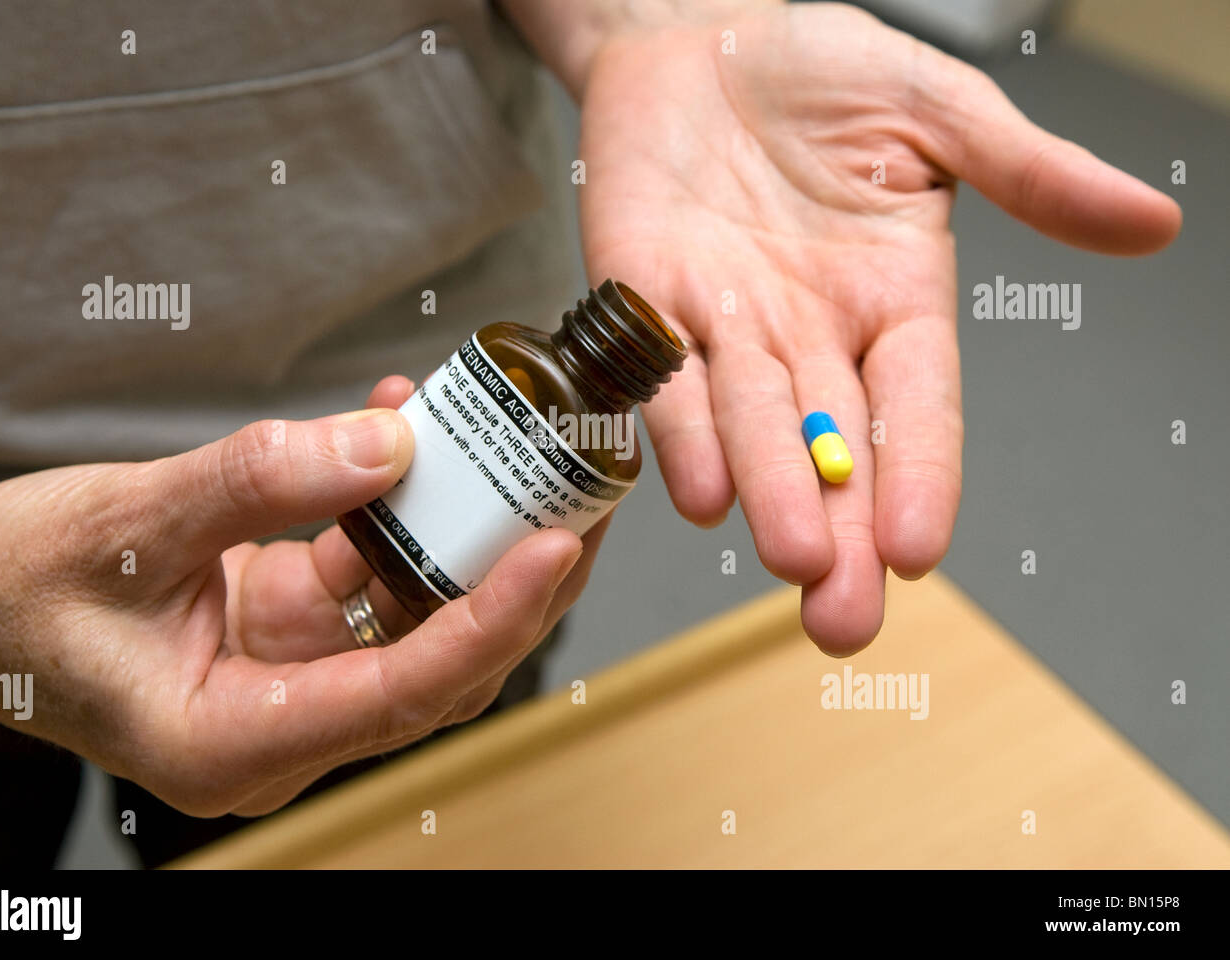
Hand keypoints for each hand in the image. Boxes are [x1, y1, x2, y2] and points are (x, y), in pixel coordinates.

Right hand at [0, 376, 606, 815]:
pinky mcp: (293, 628)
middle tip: (575, 493)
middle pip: (438, 664)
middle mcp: (282, 723)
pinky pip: (371, 573)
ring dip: (470, 534)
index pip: (397, 693)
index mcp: (235, 743)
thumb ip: (263, 482)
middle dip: (515, 579)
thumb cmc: (21, 590)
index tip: (553, 550)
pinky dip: (398, 508)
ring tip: (518, 450)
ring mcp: (293, 675)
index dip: (488, 622)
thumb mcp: (133, 524)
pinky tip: (406, 432)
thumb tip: (389, 446)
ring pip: (419, 617)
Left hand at [575, 1, 1180, 652]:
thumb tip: (1154, 223)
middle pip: (832, 447)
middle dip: (839, 533)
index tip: (919, 552)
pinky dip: (678, 431)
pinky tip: (698, 492)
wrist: (698, 33)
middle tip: (844, 619)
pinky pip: (664, 377)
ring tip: (791, 561)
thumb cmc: (817, 71)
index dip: (921, 477)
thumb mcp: (936, 113)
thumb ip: (1028, 173)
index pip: (917, 407)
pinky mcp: (644, 301)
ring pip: (750, 426)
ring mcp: (726, 324)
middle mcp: (809, 333)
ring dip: (769, 496)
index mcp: (890, 301)